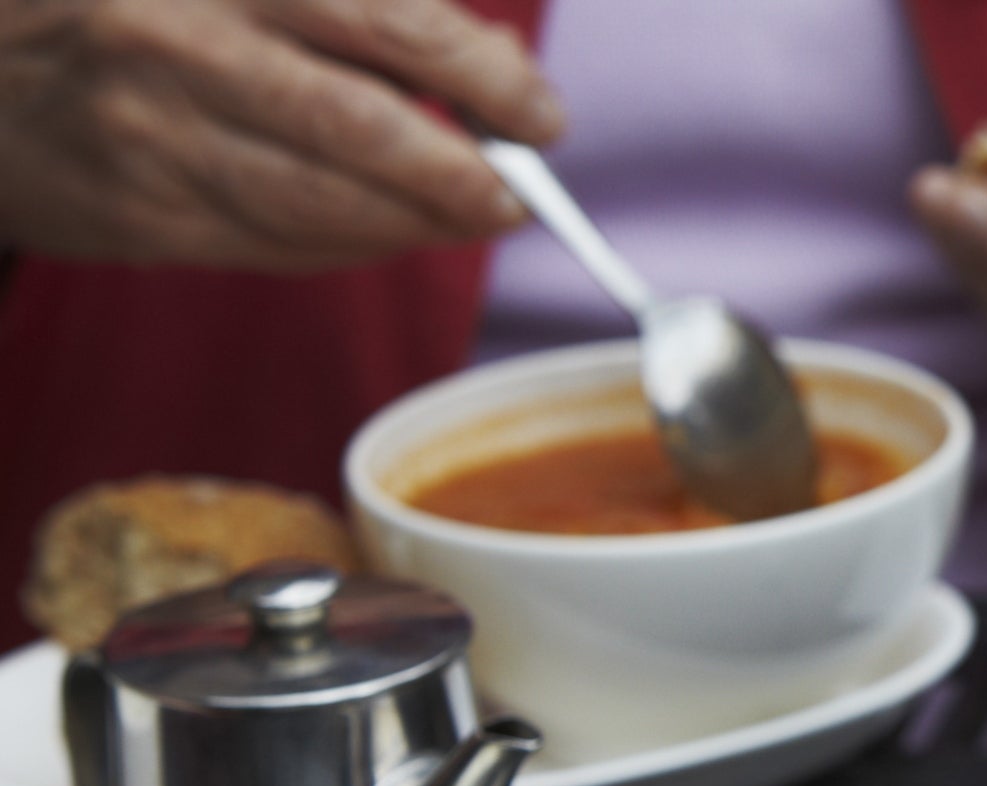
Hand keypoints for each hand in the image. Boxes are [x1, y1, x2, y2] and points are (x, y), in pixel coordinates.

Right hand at [0, 0, 559, 269]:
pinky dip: (355, 244)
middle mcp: (176, 44)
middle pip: (362, 129)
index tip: (539, 114)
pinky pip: (276, 247)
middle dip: (464, 174)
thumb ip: (360, 1)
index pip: (389, 25)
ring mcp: (148, 136)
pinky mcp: (133, 214)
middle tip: (518, 192)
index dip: (484, 78)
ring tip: (475, 213)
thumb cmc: (138, 1)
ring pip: (325, 204)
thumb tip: (488, 61)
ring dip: (422, 223)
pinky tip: (393, 231)